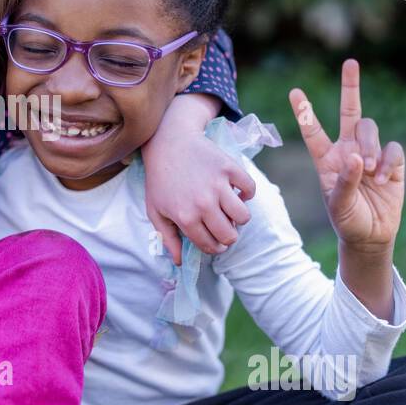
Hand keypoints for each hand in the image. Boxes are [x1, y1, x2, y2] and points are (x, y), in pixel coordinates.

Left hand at [142, 126, 256, 266]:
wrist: (168, 143)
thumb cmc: (160, 179)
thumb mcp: (156, 211)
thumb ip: (167, 238)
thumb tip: (179, 262)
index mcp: (185, 218)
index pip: (210, 245)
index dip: (215, 248)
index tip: (216, 243)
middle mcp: (203, 204)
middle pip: (230, 235)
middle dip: (228, 237)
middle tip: (223, 229)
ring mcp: (218, 185)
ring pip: (244, 217)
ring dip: (239, 218)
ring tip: (230, 212)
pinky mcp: (229, 168)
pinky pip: (249, 189)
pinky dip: (247, 193)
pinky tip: (236, 193)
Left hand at [288, 59, 404, 250]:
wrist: (372, 235)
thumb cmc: (348, 220)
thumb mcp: (339, 205)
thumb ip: (345, 181)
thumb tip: (356, 157)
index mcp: (326, 159)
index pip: (313, 131)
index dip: (305, 112)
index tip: (294, 92)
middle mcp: (347, 150)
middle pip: (350, 111)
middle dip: (350, 86)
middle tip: (350, 63)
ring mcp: (371, 153)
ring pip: (370, 129)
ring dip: (370, 145)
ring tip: (368, 169)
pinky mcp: (392, 162)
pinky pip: (393, 148)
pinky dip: (387, 161)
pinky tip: (382, 179)